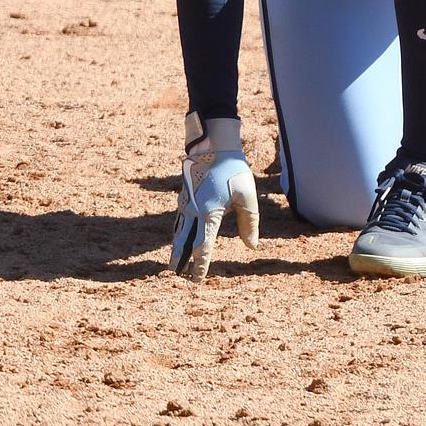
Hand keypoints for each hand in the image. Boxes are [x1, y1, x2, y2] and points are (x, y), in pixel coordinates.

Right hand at [170, 115, 258, 281]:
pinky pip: (179, 221)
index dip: (199, 265)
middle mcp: (194, 211)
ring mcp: (186, 204)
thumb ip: (249, 223)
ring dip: (176, 249)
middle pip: (184, 242)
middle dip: (180, 261)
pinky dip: (177, 234)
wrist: (212, 145)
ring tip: (174, 265)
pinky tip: (178, 239)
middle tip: (177, 276)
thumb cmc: (232, 170)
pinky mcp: (184, 197)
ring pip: (179, 232)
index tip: (196, 280)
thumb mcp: (246, 196)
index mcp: (209, 214)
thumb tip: (251, 246)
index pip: (202, 247)